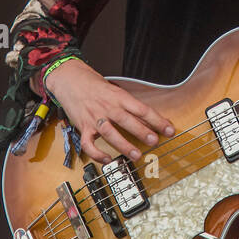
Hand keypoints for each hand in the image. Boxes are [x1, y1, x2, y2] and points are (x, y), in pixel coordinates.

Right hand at [44, 59, 174, 162]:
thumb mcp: (114, 90)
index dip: (157, 120)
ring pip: (110, 133)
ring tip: (136, 155)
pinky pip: (89, 144)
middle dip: (142, 132)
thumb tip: (148, 118)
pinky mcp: (83, 127)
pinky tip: (107, 159)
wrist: (69, 78)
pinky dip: (97, 154)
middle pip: (127, 120)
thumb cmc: (93, 84)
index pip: (142, 109)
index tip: (169, 129)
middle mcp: (107, 107)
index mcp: (118, 97)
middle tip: (155, 141)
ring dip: (123, 145)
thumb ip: (128, 104)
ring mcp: (94, 118)